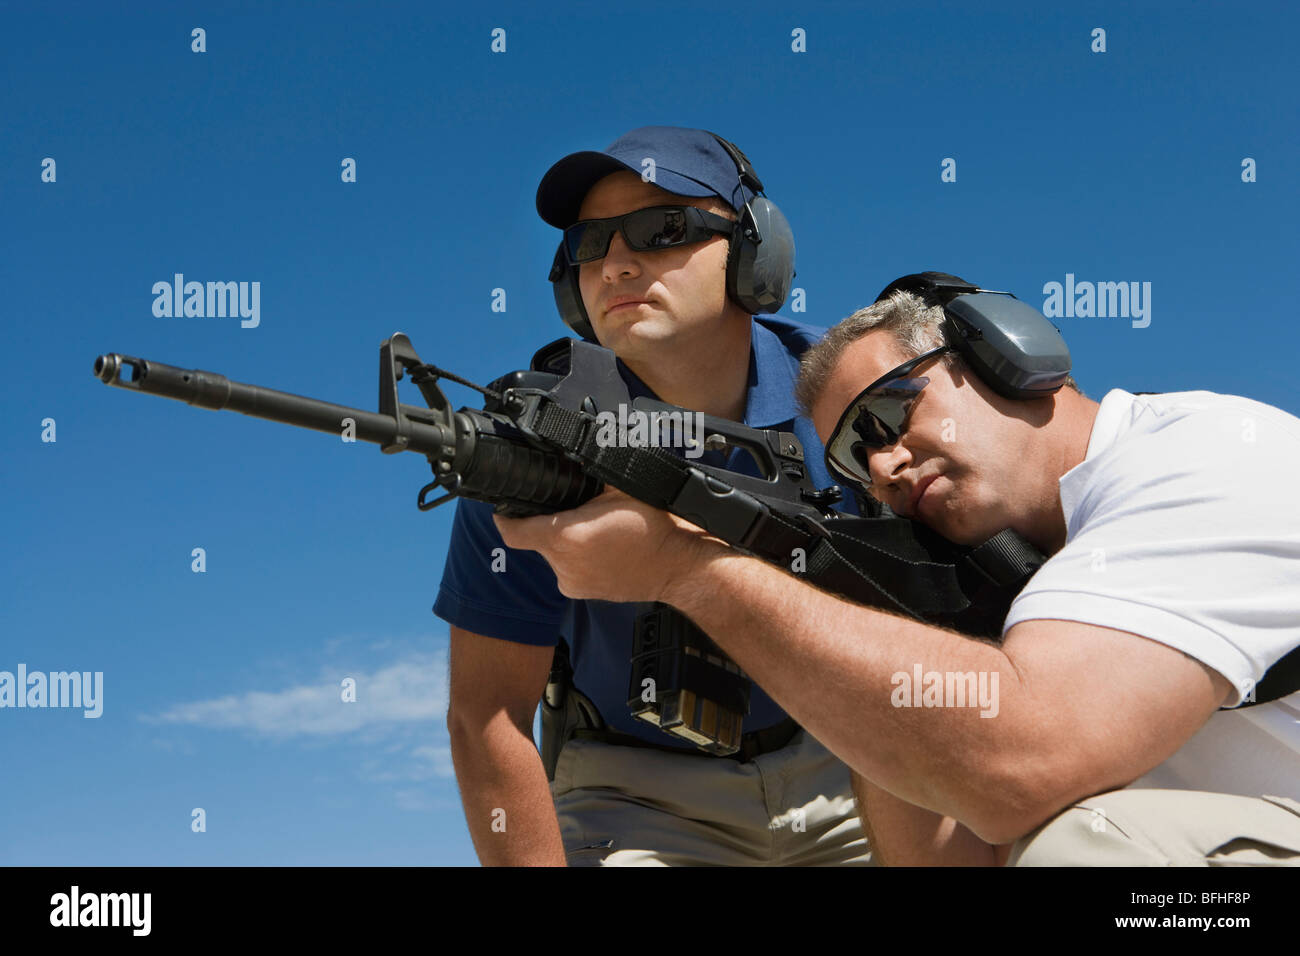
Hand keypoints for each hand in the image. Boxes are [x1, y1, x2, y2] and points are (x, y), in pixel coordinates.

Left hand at [493, 488, 723, 603]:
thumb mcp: (621, 487)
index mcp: (566, 537)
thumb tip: (572, 447)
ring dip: (564, 541)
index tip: (505, 508)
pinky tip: (600, 548)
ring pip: (552, 555)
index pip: (513, 531)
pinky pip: (567, 570)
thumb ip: (590, 471)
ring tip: (594, 530)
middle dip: (548, 522)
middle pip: (536, 539)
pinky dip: (575, 558)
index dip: (505, 518)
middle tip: (575, 510)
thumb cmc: (655, 528)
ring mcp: (572, 583)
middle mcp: (563, 565)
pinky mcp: (583, 593)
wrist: (678, 566)